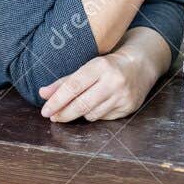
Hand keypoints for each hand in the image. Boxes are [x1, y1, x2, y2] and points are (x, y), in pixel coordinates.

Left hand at [38, 44, 163, 122]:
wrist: (140, 65)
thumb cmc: (108, 65)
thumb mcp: (87, 68)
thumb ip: (64, 81)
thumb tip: (43, 94)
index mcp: (100, 66)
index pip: (73, 86)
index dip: (57, 100)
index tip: (45, 110)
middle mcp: (113, 81)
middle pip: (82, 104)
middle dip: (64, 113)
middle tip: (53, 117)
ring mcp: (123, 96)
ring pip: (92, 114)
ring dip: (80, 114)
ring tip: (77, 107)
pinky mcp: (129, 107)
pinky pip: (104, 118)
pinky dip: (95, 114)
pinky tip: (96, 106)